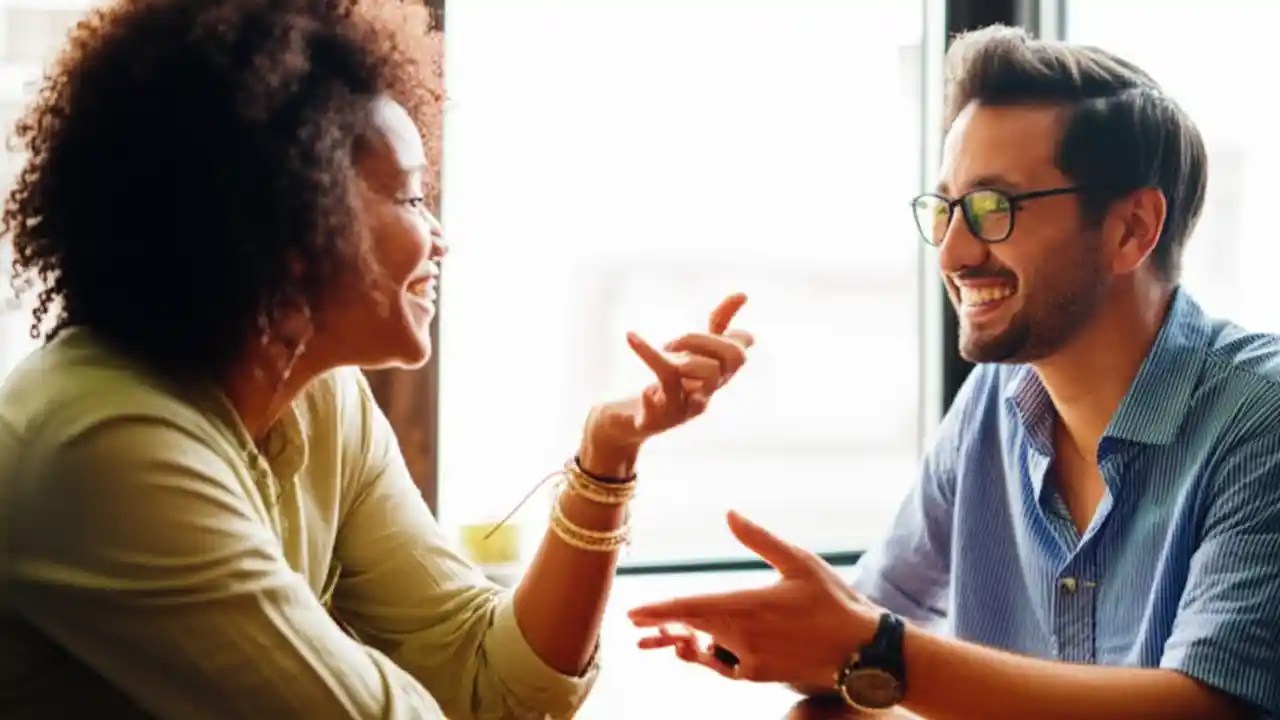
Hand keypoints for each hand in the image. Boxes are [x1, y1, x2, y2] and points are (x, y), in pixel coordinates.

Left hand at [578, 293, 752, 474]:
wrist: (630, 421)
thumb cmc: (670, 384)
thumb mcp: (694, 352)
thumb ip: (719, 324)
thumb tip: (744, 294)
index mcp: (714, 379)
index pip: (736, 357)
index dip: (727, 336)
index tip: (709, 324)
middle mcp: (701, 396)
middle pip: (716, 368)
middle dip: (697, 342)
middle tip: (672, 343)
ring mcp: (679, 411)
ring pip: (682, 384)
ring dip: (676, 362)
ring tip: (662, 350)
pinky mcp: (652, 422)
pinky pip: (656, 409)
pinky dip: (651, 396)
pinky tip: (646, 390)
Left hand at [627, 511, 880, 689]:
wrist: (864, 652)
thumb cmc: (834, 601)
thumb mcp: (799, 561)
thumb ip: (759, 539)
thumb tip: (729, 513)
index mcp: (749, 605)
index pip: (692, 608)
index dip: (659, 611)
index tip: (633, 614)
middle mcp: (745, 637)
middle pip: (692, 631)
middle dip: (664, 627)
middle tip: (637, 625)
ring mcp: (752, 661)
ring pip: (707, 649)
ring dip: (684, 642)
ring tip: (661, 640)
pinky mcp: (762, 676)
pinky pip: (725, 665)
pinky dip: (710, 656)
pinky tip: (699, 648)